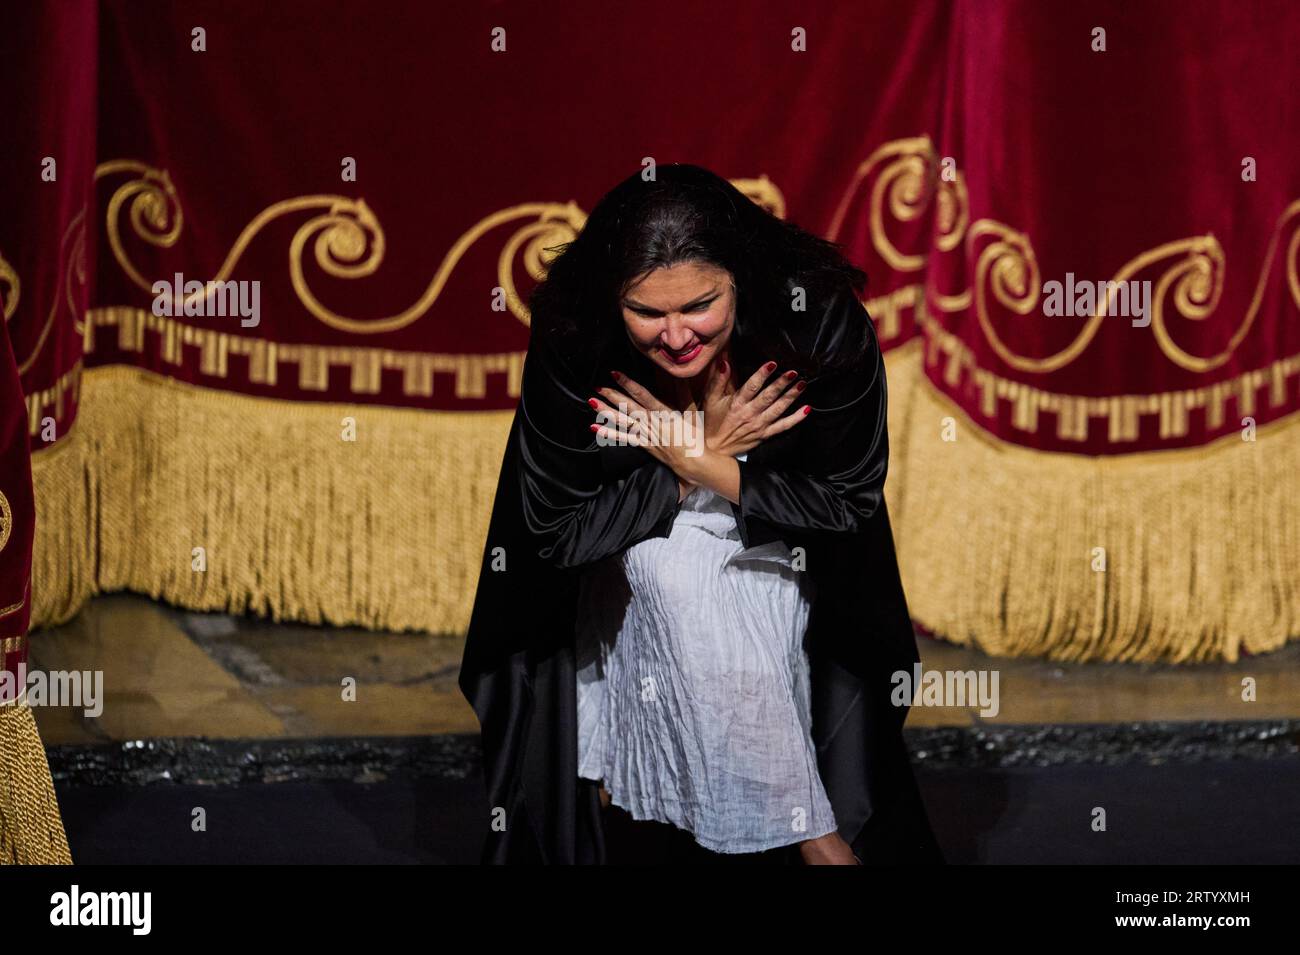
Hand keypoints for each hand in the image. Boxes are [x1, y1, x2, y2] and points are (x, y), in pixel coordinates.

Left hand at [588, 370, 705, 480]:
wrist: (694, 464)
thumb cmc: (696, 439)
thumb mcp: (693, 414)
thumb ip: (685, 394)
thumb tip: (680, 377)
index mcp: (664, 413)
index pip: (643, 395)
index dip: (628, 384)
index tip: (615, 374)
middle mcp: (652, 423)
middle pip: (628, 407)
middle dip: (612, 396)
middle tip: (597, 386)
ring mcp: (646, 435)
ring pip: (623, 421)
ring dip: (606, 412)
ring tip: (592, 402)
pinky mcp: (644, 446)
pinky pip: (624, 439)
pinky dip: (610, 434)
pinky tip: (595, 430)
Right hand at [703, 359, 810, 457]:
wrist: (714, 450)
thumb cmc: (712, 422)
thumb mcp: (710, 400)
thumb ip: (718, 380)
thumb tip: (723, 362)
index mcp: (737, 404)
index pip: (752, 387)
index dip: (762, 374)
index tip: (772, 364)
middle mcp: (750, 414)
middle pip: (768, 397)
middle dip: (781, 383)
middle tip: (793, 372)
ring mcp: (759, 425)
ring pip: (778, 409)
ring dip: (791, 396)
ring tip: (802, 384)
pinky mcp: (765, 434)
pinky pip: (783, 426)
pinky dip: (796, 419)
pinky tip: (807, 409)